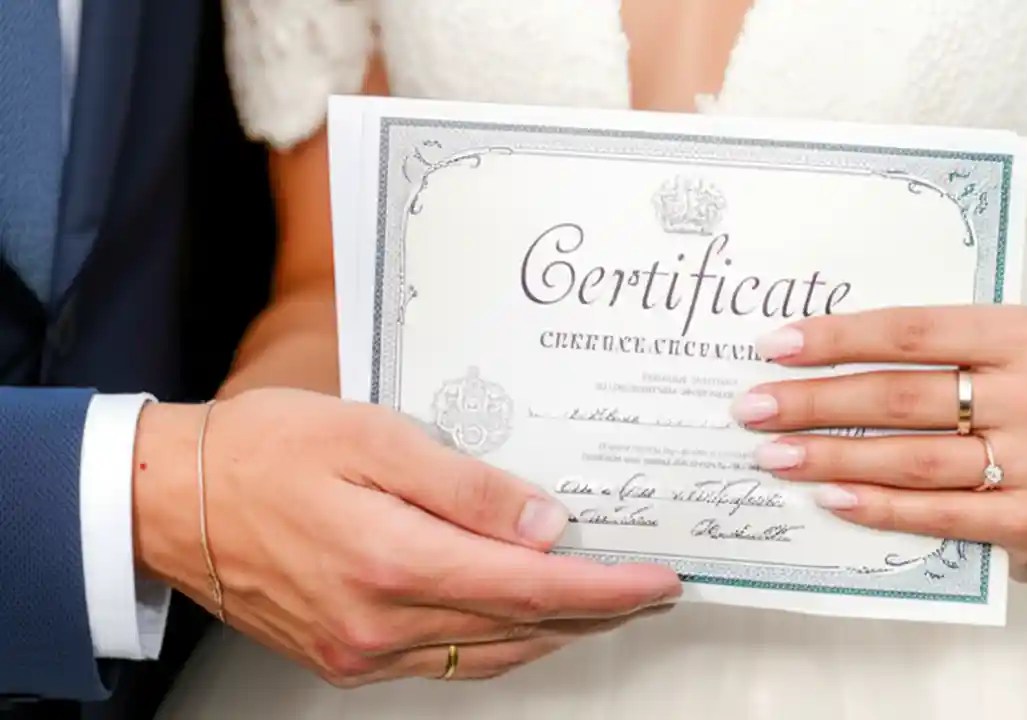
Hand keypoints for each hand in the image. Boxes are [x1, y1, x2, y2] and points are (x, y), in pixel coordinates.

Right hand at [133, 389, 680, 684]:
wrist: (172, 498)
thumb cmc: (263, 451)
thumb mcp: (374, 439)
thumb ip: (467, 487)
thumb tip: (543, 524)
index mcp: (393, 562)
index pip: (532, 587)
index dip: (604, 587)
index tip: (656, 579)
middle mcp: (380, 624)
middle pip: (521, 628)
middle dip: (596, 611)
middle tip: (649, 589)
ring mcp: (361, 651)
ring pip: (488, 656)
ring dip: (555, 631)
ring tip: (604, 605)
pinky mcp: (346, 658)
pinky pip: (445, 664)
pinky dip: (499, 644)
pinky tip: (524, 621)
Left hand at [735, 306, 1026, 581]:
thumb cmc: (1025, 411)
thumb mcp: (998, 361)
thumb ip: (930, 353)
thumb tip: (812, 355)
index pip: (912, 331)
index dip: (837, 339)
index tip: (775, 347)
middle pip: (901, 396)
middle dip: (815, 402)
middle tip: (753, 407)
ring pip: (911, 458)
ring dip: (831, 458)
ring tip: (773, 455)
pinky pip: (935, 513)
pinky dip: (875, 506)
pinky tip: (827, 498)